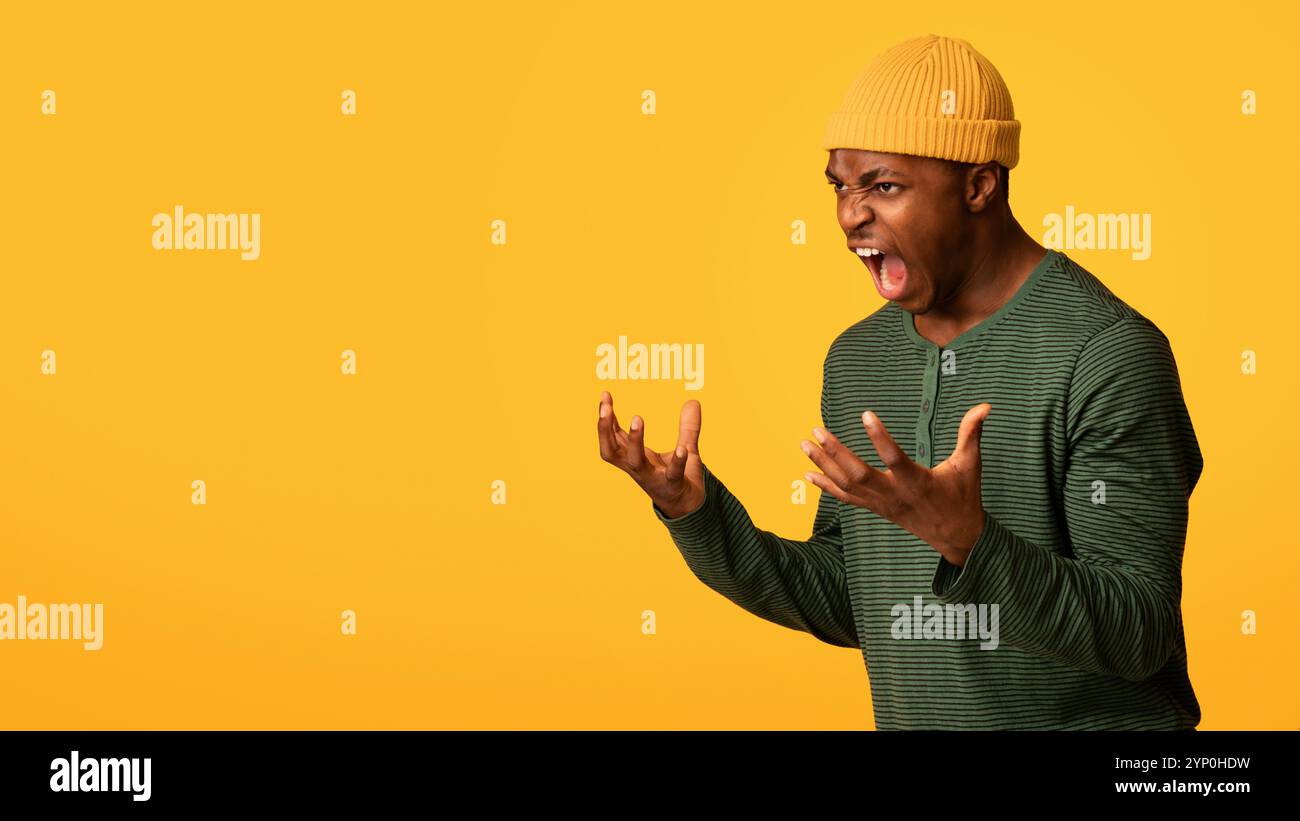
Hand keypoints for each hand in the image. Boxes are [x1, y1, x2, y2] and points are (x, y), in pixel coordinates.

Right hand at [596, 390, 704, 518]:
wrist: (691, 508)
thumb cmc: (678, 478)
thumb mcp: (682, 448)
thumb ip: (687, 427)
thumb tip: (694, 401)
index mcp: (634, 458)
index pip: (612, 436)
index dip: (606, 418)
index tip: (605, 394)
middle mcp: (637, 468)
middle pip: (612, 451)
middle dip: (605, 430)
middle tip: (606, 409)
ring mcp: (653, 478)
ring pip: (635, 462)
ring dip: (633, 441)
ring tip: (637, 418)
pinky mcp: (673, 486)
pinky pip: (672, 474)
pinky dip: (676, 461)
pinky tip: (680, 449)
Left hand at [799, 404, 990, 566]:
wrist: (957, 536)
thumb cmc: (964, 495)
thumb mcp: (970, 464)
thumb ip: (971, 433)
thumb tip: (986, 406)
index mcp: (918, 483)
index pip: (894, 459)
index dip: (880, 437)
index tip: (865, 414)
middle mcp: (895, 496)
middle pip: (858, 474)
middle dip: (835, 452)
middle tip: (818, 429)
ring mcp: (883, 505)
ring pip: (846, 486)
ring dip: (824, 465)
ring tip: (805, 443)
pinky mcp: (876, 510)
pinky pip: (846, 500)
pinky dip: (826, 486)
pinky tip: (808, 473)